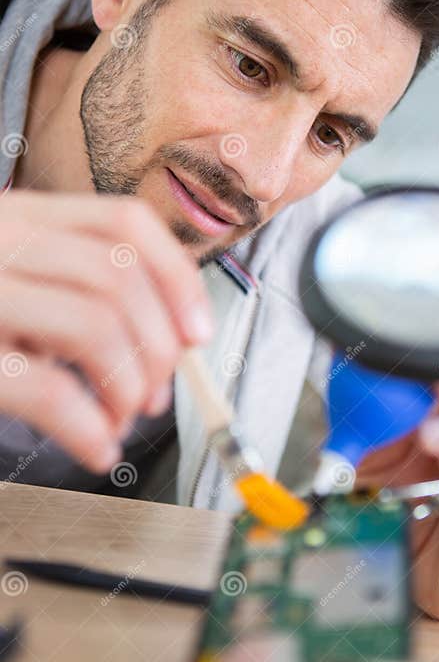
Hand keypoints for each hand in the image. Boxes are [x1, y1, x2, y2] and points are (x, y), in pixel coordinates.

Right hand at [0, 190, 212, 472]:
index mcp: (21, 217)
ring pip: (93, 324)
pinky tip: (95, 445)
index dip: (178, 278)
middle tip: (158, 392)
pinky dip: (89, 425)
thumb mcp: (14, 277)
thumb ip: (72, 286)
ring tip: (124, 417)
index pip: (125, 224)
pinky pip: (45, 388)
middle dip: (158, 346)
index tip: (197, 333)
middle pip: (120, 276)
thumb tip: (164, 334)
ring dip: (130, 384)